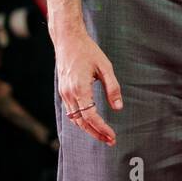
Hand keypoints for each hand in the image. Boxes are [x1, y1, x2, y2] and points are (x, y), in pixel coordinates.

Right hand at [54, 28, 123, 145]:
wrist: (68, 40)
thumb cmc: (88, 51)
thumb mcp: (105, 67)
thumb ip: (112, 88)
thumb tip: (118, 108)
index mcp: (79, 88)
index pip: (90, 116)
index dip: (102, 128)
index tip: (112, 136)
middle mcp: (69, 94)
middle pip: (81, 122)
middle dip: (96, 133)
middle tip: (110, 141)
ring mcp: (64, 93)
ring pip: (75, 119)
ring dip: (88, 129)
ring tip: (103, 134)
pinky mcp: (63, 91)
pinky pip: (71, 111)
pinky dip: (81, 120)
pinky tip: (90, 122)